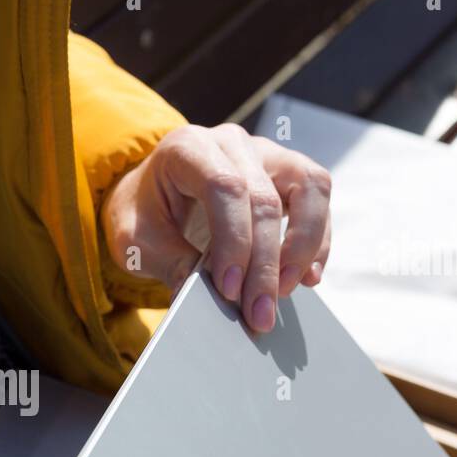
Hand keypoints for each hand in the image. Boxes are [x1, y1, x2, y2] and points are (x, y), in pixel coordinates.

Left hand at [100, 123, 331, 332]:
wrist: (149, 200)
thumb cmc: (142, 216)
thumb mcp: (137, 242)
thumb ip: (171, 264)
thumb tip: (210, 299)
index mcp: (188, 149)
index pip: (225, 188)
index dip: (234, 241)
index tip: (230, 289)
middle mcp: (232, 143)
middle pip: (265, 198)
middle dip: (265, 264)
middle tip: (259, 312)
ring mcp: (265, 154)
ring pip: (310, 187)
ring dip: (303, 246)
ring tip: (285, 290)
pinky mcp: (287, 174)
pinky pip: (318, 199)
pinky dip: (317, 241)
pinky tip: (308, 277)